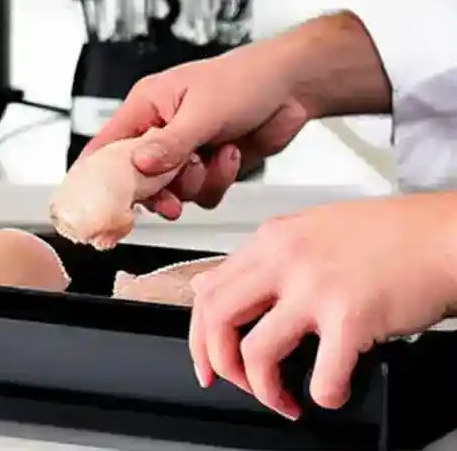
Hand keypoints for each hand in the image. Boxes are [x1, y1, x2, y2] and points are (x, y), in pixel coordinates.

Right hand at [79, 43, 310, 219]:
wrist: (293, 88)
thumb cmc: (245, 79)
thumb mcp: (203, 111)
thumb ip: (170, 143)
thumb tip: (138, 165)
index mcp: (147, 107)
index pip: (106, 144)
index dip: (96, 174)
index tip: (96, 200)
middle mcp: (161, 130)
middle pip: (138, 177)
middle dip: (158, 190)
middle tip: (170, 201)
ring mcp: (186, 150)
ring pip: (173, 190)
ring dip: (196, 183)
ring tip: (215, 158)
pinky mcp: (210, 166)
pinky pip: (202, 193)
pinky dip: (218, 182)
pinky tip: (230, 156)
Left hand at [188, 195, 456, 419]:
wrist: (445, 235)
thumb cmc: (391, 236)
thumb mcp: (310, 230)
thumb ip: (262, 260)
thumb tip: (210, 284)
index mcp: (272, 240)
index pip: (208, 290)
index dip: (198, 334)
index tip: (206, 361)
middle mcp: (285, 259)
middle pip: (215, 318)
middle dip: (218, 363)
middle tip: (235, 384)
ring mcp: (316, 287)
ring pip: (255, 351)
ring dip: (263, 389)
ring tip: (283, 399)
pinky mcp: (352, 316)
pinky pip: (322, 375)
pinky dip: (323, 395)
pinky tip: (330, 393)